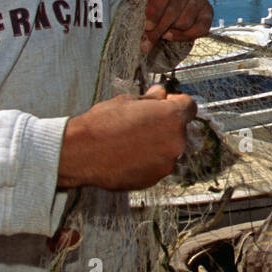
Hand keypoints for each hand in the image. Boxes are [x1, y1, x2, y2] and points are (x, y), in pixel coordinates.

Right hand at [58, 85, 196, 189]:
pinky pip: (156, 166)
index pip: (189, 106)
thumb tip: (160, 93)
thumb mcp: (127, 101)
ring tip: (130, 142)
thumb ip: (150, 99)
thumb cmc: (102, 124)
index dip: (176, 103)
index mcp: (172, 117)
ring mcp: (166, 163)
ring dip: (156, 145)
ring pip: (167, 149)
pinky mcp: (155, 178)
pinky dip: (147, 161)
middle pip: (178, 129)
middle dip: (164, 125)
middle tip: (140, 124)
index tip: (165, 103)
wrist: (82, 153)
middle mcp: (175, 141)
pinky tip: (127, 156)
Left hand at [141, 0, 212, 53]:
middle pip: (173, 10)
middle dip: (159, 28)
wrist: (166, 1)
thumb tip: (140, 27)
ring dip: (170, 31)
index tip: (147, 26)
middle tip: (147, 41)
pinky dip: (184, 36)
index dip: (155, 10)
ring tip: (160, 31)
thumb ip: (137, 7)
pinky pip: (200, 29)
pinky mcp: (208, 10)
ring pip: (184, 22)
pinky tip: (171, 35)